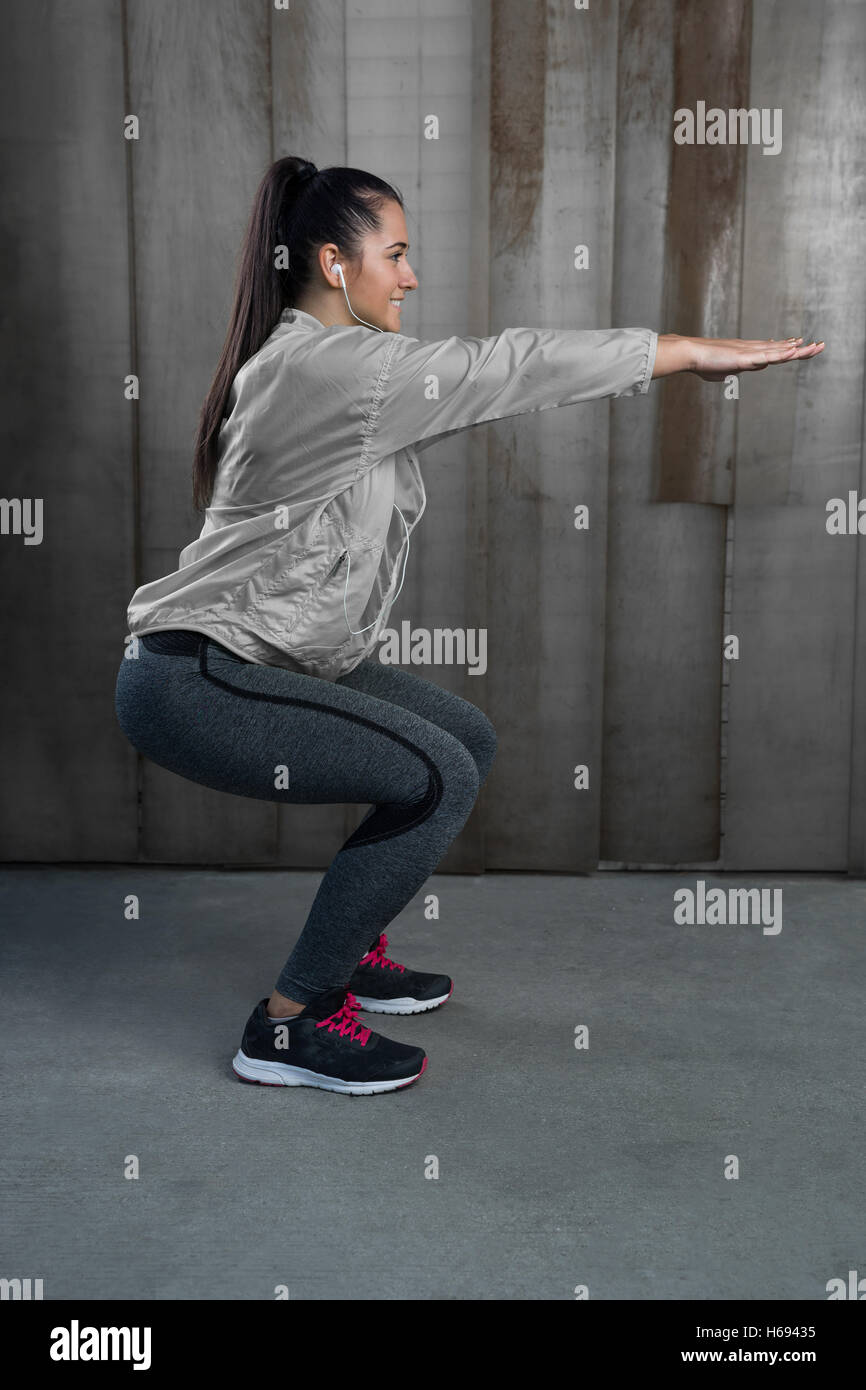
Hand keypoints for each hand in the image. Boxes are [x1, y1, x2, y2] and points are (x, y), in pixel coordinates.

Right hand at [691, 335, 824, 380]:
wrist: (692, 354)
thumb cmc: (704, 364)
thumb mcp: (725, 372)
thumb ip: (737, 370)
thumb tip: (745, 371)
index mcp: (749, 353)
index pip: (773, 351)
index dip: (787, 348)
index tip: (799, 343)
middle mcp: (753, 350)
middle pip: (782, 350)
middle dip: (802, 349)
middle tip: (820, 345)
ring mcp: (750, 353)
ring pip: (779, 352)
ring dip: (798, 350)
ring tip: (816, 347)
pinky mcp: (744, 357)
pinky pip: (767, 356)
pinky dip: (781, 353)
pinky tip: (793, 349)